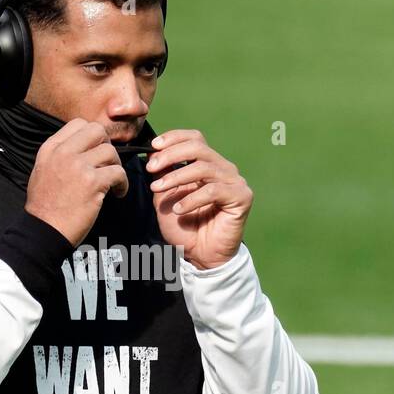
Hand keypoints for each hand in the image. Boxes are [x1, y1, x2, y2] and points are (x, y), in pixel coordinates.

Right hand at [24, 118, 128, 247]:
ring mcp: (78, 166)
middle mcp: (63, 153)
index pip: (78, 124)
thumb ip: (60, 156)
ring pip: (110, 151)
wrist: (44, 231)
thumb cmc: (45, 207)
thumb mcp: (43, 171)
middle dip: (107, 144)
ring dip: (116, 166)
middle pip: (97, 130)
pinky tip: (118, 193)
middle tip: (108, 162)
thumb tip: (84, 148)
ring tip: (113, 182)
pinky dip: (123, 184)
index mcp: (50, 149)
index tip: (96, 151)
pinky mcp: (92, 183)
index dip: (93, 136)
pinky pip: (118, 173)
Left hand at [145, 129, 251, 268]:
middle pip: (198, 147)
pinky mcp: (242, 196)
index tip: (153, 146)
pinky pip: (214, 190)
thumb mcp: (166, 197)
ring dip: (176, 176)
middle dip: (171, 154)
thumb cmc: (185, 227)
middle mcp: (223, 168)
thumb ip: (162, 175)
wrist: (201, 255)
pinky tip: (179, 209)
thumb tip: (153, 153)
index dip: (174, 138)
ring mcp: (234, 181)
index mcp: (207, 164)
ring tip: (158, 190)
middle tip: (152, 169)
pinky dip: (192, 198)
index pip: (194, 138)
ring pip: (204, 167)